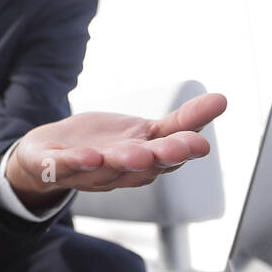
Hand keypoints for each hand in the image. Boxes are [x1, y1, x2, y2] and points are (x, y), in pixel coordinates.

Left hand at [5, 92, 227, 210]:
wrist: (48, 156)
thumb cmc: (104, 144)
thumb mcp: (145, 131)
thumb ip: (182, 121)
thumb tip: (223, 100)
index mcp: (143, 161)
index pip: (167, 158)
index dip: (183, 151)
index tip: (202, 144)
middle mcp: (118, 172)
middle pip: (141, 168)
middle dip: (158, 159)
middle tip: (174, 149)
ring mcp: (85, 172)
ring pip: (104, 171)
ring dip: (119, 163)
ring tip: (132, 152)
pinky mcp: (53, 166)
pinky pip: (63, 167)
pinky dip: (72, 163)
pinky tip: (85, 155)